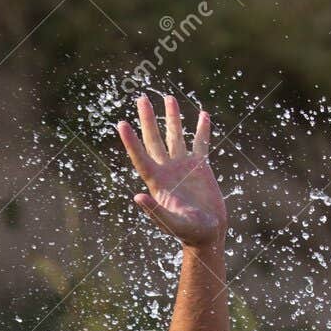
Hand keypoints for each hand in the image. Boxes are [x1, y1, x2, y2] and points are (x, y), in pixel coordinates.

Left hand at [117, 94, 226, 247]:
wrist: (208, 233)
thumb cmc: (188, 232)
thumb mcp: (171, 223)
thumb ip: (155, 211)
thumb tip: (137, 196)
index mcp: (157, 182)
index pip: (140, 157)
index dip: (131, 142)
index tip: (121, 123)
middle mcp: (167, 170)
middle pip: (155, 140)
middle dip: (148, 120)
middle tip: (142, 99)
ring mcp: (184, 166)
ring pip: (176, 136)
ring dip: (172, 117)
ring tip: (169, 98)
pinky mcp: (200, 167)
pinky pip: (200, 144)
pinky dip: (202, 130)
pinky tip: (202, 114)